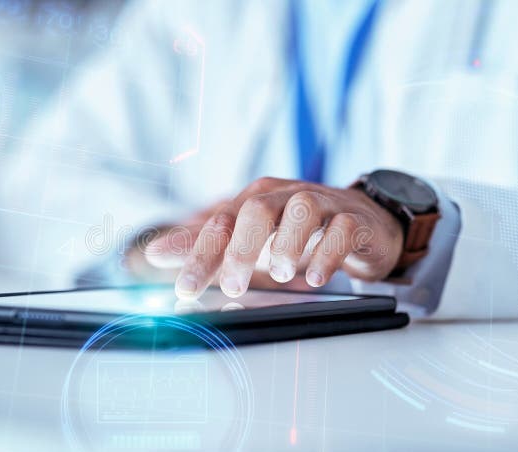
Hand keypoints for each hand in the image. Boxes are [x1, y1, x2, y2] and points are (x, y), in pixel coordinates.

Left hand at [143, 177, 403, 298]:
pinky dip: (327, 253)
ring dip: (287, 245)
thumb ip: (205, 245)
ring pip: (303, 210)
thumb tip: (154, 252)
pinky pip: (342, 229)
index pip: (221, 222)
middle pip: (257, 209)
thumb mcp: (250, 237)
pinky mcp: (354, 219)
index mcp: (256, 199)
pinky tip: (315, 277)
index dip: (200, 255)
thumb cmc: (299, 231)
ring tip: (280, 274)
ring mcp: (323, 204)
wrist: (363, 222)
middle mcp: (286, 196)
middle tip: (233, 285)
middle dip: (242, 249)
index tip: (185, 288)